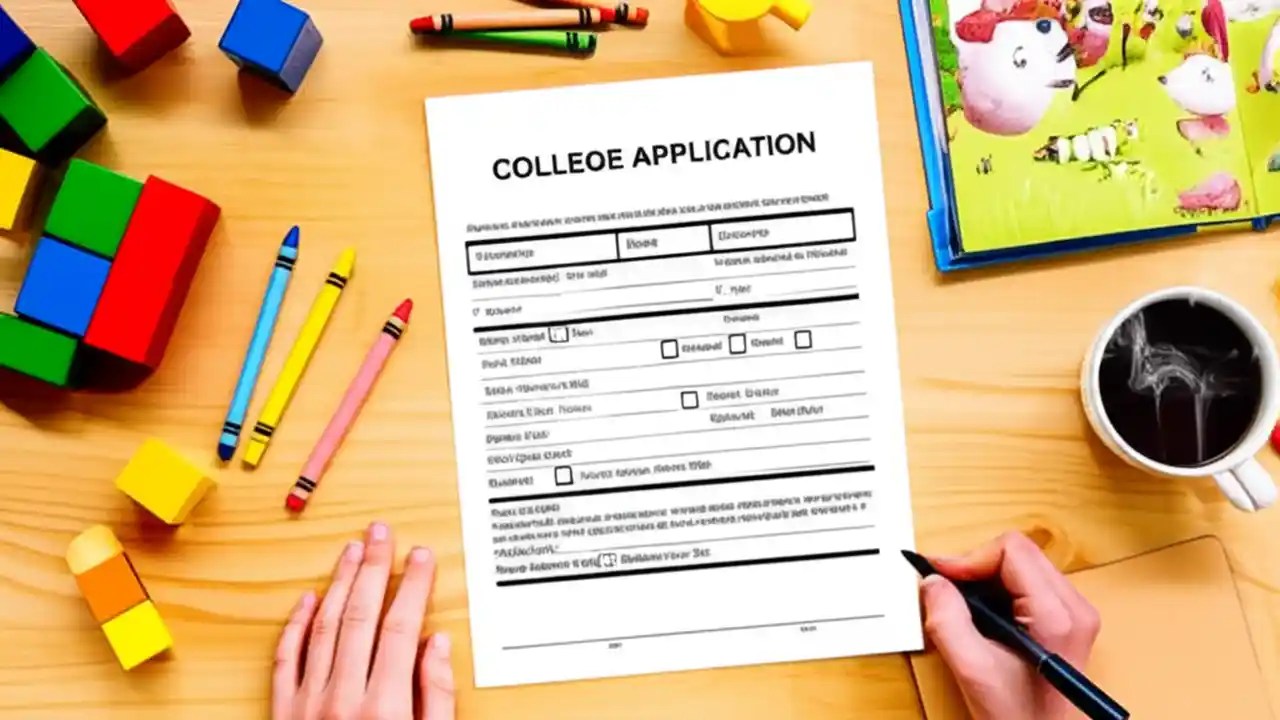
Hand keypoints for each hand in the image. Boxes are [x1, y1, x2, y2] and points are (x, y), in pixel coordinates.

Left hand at [272, 522, 455, 719]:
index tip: (420, 558)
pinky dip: (296, 626)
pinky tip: (308, 598)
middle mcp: (343, 701)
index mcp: (385, 709)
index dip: (413, 586)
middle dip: (374, 569)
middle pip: (360, 617)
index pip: (401, 628)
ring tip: (352, 552)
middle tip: (380, 534)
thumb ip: (436, 696)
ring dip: (339, 585)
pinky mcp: (283, 714)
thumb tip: (438, 644)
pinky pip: (285, 660)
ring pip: (323, 629)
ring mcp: (308, 706)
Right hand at [920, 532, 1100, 719]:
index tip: (941, 575)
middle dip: (976, 566)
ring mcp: (1075, 613)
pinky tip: (983, 615)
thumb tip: (933, 582)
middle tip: (947, 588)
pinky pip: (1028, 583)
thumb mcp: (973, 671)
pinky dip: (999, 590)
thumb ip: (947, 621)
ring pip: (1023, 565)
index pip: (1012, 550)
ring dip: (986, 578)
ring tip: (964, 604)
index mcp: (1056, 616)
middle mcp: (1075, 608)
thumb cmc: (1019, 716)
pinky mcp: (1068, 620)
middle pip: (1018, 553)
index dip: (969, 558)